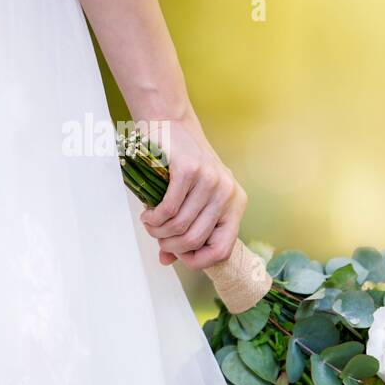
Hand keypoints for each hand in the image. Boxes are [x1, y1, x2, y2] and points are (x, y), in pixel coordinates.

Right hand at [139, 113, 247, 269]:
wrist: (172, 124)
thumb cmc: (182, 165)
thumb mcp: (193, 199)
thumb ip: (184, 230)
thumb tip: (167, 261)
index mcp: (236, 204)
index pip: (224, 248)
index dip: (199, 260)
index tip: (178, 256)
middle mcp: (228, 193)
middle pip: (196, 239)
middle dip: (171, 245)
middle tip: (157, 237)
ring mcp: (211, 181)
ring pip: (181, 226)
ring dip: (158, 231)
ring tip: (149, 223)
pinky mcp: (190, 170)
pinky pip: (169, 209)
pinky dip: (155, 217)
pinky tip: (148, 213)